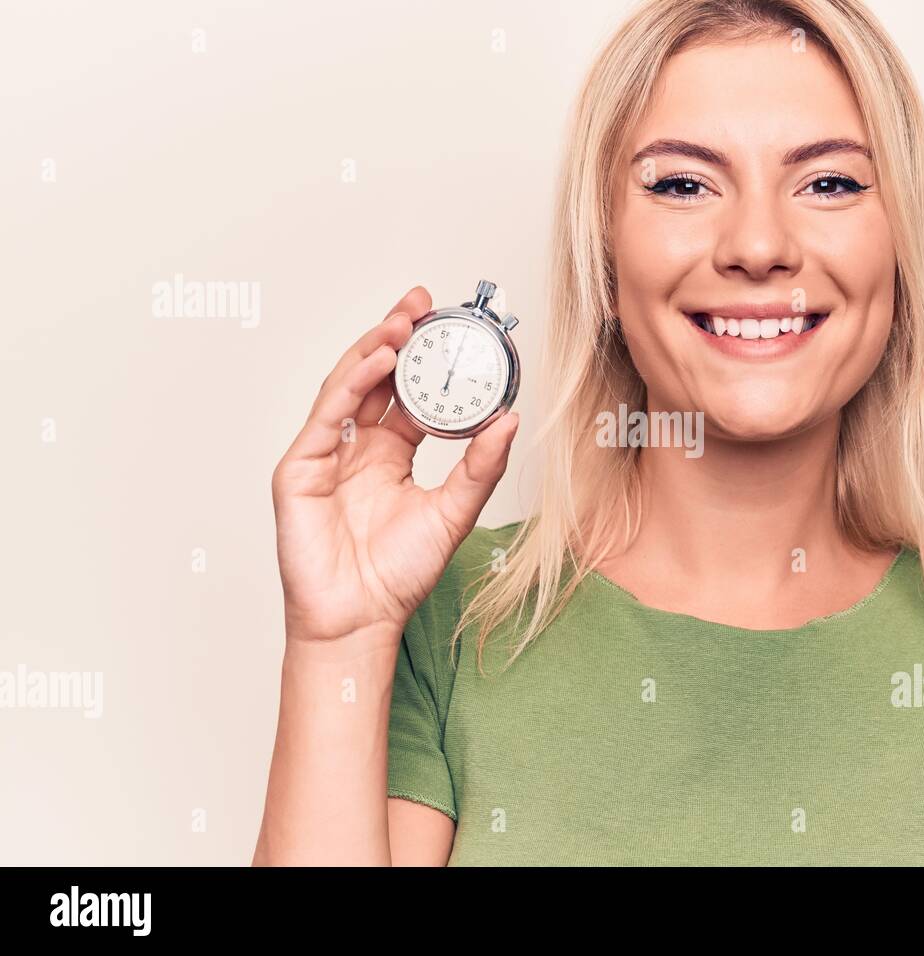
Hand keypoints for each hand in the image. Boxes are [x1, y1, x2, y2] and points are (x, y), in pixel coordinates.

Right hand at [271, 287, 519, 644]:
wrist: (360, 619)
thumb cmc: (399, 574)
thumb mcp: (454, 511)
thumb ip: (480, 465)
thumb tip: (511, 419)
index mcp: (391, 455)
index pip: (408, 392)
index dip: (426, 358)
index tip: (451, 326)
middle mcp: (357, 448)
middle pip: (375, 377)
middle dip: (397, 336)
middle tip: (423, 303)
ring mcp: (325, 454)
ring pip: (348, 386)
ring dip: (375, 349)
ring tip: (405, 322)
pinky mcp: (300, 468)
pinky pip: (327, 416)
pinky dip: (352, 384)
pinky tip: (379, 361)